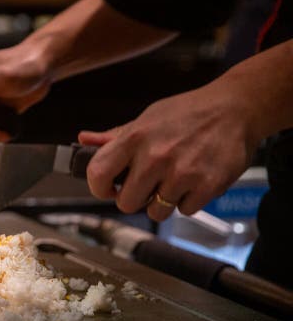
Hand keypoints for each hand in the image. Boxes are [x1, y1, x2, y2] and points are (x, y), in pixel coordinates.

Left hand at [80, 82, 257, 221]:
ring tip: (173, 181)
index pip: (97, 173)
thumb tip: (84, 140)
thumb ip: (115, 136)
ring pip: (156, 212)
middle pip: (126, 203)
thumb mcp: (148, 117)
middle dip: (135, 198)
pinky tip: (193, 181)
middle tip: (148, 185)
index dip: (99, 187)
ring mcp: (181, 173)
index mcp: (135, 138)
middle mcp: (155, 157)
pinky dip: (188, 201)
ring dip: (162, 203)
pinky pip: (184, 211)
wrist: (237, 107)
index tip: (109, 188)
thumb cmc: (189, 112)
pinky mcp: (206, 186)